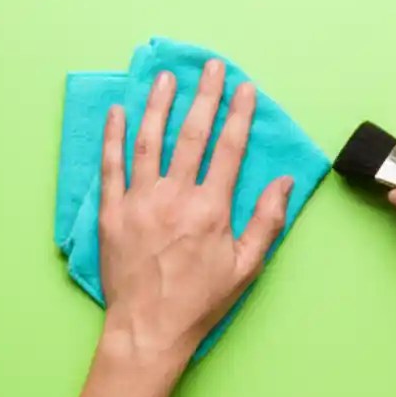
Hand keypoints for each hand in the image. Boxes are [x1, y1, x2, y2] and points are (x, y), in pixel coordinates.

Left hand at [96, 61, 293, 373]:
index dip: (239, 115)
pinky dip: (113, 136)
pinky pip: (111, 166)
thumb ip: (266, 221)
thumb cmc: (201, 301)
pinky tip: (118, 111)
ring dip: (159, 105)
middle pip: (191, 134)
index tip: (245, 88)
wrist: (148, 330)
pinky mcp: (111, 213)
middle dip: (204, 96)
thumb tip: (284, 182)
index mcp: (210, 208)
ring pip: (149, 141)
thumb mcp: (247, 266)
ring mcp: (139, 202)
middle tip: (210, 66)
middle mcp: (174, 197)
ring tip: (167, 77)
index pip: (229, 149)